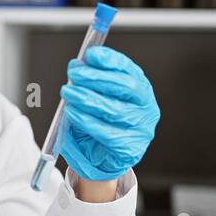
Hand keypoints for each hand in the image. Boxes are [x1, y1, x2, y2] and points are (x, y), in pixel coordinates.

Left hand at [58, 46, 159, 181]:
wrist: (99, 160)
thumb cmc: (98, 125)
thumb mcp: (93, 99)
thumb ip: (88, 82)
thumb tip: (77, 64)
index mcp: (140, 90)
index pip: (129, 70)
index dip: (111, 60)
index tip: (91, 54)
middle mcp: (146, 108)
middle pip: (125, 87)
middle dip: (97, 77)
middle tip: (75, 74)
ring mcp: (141, 130)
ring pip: (115, 110)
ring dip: (88, 99)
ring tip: (69, 93)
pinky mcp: (130, 150)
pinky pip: (108, 133)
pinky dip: (87, 121)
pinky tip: (73, 114)